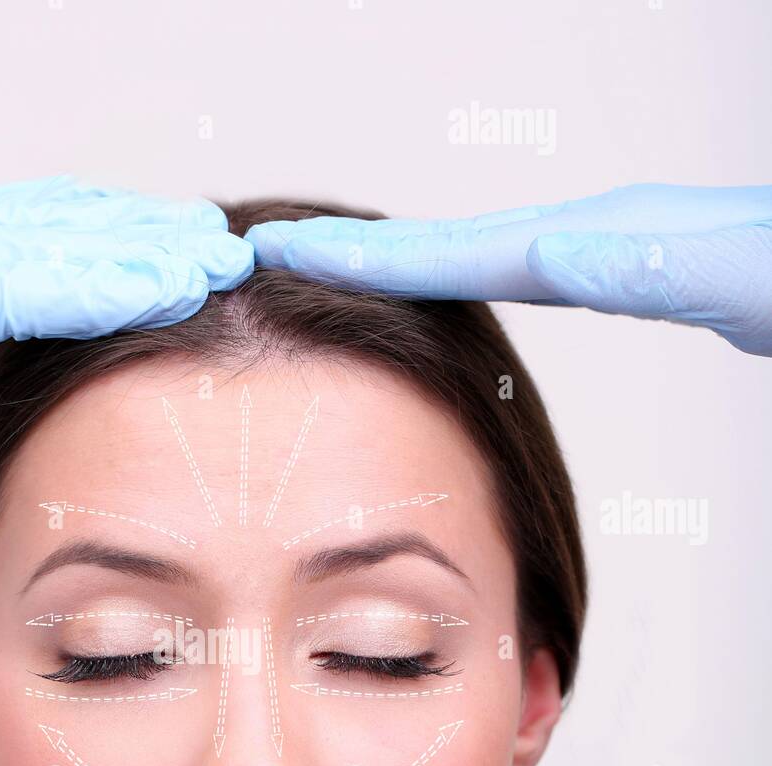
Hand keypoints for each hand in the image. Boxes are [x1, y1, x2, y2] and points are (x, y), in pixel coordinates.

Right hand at [246, 182, 771, 355]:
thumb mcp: (757, 278)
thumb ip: (672, 267)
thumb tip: (559, 255)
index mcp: (632, 244)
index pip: (482, 251)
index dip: (383, 259)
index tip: (296, 254)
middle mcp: (625, 237)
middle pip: (471, 240)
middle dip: (373, 250)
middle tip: (283, 251)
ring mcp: (641, 251)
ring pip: (500, 254)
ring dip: (416, 263)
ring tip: (346, 271)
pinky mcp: (663, 274)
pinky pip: (542, 272)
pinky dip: (482, 278)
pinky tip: (475, 287)